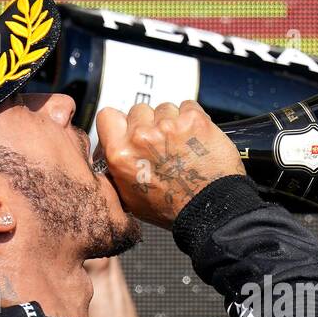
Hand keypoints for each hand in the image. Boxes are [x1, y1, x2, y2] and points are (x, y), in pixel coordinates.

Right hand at [94, 100, 243, 228]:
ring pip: (165, 108)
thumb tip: (114, 155)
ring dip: (172, 122)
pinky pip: (188, 106)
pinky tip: (195, 139)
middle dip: (150, 123)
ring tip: (182, 145)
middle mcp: (141, 137)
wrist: (209, 210)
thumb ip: (117, 170)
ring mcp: (168, 126)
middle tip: (163, 145)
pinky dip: (192, 119)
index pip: (108, 116)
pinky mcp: (194, 120)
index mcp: (121, 154)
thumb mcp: (130, 197)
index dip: (121, 122)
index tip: (130, 129)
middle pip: (139, 110)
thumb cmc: (173, 208)